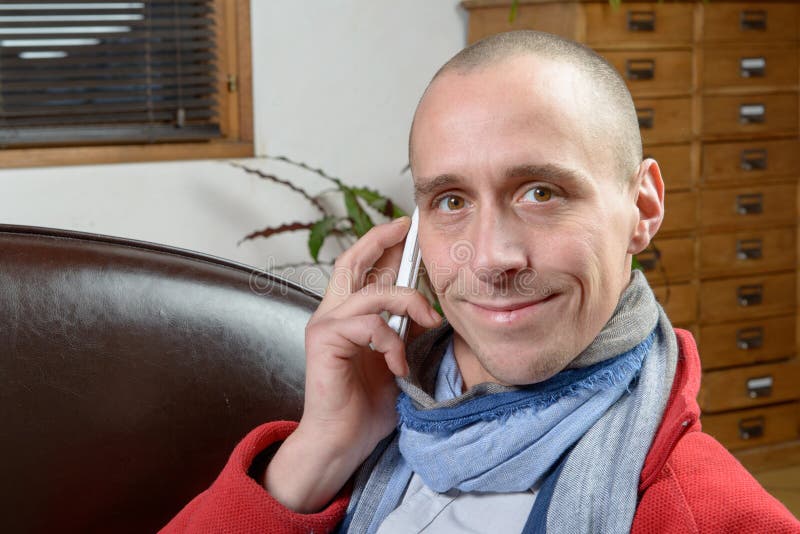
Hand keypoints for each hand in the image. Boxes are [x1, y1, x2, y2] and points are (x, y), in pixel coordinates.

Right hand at [264, 217, 440, 511]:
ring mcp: (326, 325)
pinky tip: (399, 365)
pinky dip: (391, 341)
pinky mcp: (325, 341)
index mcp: (350, 315)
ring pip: (371, 292)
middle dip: (380, 240)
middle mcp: (333, 314)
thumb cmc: (367, 405)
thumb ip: (405, 331)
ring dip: (408, 303)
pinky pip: (367, 324)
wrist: (342, 441)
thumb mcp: (398, 359)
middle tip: (406, 228)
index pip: (364, 269)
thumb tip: (430, 308)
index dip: (383, 246)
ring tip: (428, 322)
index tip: (407, 230)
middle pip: (351, 261)